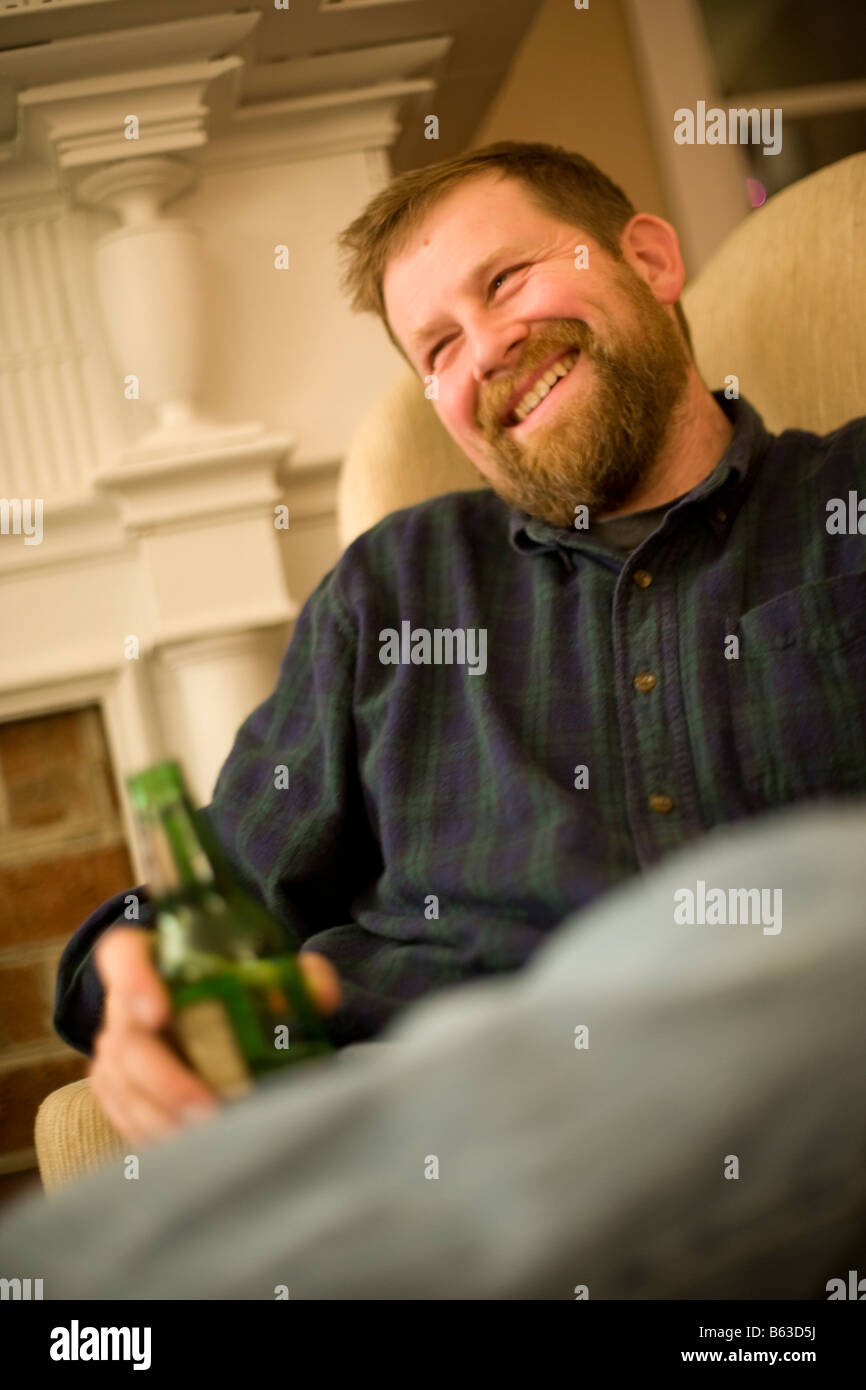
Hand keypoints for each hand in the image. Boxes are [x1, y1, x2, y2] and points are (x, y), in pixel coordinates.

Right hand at [89, 926, 340, 1145]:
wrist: (198, 1008)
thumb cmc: (231, 985)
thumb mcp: (260, 969)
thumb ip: (294, 975)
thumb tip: (323, 994)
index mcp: (148, 957)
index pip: (124, 955)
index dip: (134, 980)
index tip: (160, 1011)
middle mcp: (122, 1004)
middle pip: (128, 1040)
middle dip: (166, 1080)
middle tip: (208, 1110)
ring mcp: (113, 1049)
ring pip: (124, 1086)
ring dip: (162, 1119)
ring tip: (208, 1140)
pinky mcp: (113, 1087)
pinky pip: (123, 1115)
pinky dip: (153, 1134)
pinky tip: (190, 1149)